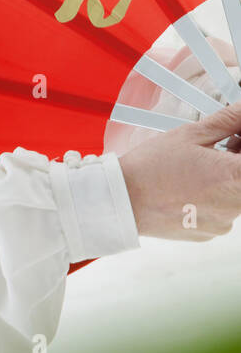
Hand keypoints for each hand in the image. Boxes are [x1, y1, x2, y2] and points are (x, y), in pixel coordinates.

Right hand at [117, 101, 240, 239]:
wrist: (123, 200)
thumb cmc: (151, 169)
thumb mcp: (190, 135)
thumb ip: (228, 120)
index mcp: (236, 176)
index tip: (234, 139)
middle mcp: (236, 203)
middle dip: (235, 160)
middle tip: (219, 149)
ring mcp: (225, 221)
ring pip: (235, 194)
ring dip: (224, 179)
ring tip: (194, 171)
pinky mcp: (212, 231)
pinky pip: (221, 211)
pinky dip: (211, 199)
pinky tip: (188, 189)